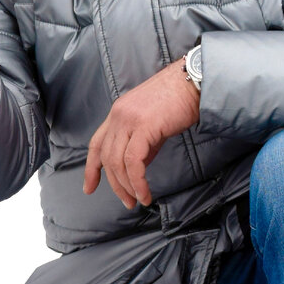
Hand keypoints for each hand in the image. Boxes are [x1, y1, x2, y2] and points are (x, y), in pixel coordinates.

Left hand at [83, 59, 200, 208]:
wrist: (194, 82)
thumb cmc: (179, 101)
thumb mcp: (153, 125)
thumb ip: (142, 145)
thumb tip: (135, 169)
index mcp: (118, 113)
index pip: (97, 143)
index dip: (91, 167)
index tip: (89, 187)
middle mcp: (118, 115)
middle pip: (106, 157)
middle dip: (114, 184)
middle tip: (126, 202)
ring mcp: (128, 119)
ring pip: (117, 161)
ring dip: (126, 186)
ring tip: (137, 200)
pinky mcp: (143, 126)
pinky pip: (133, 161)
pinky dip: (137, 181)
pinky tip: (144, 192)